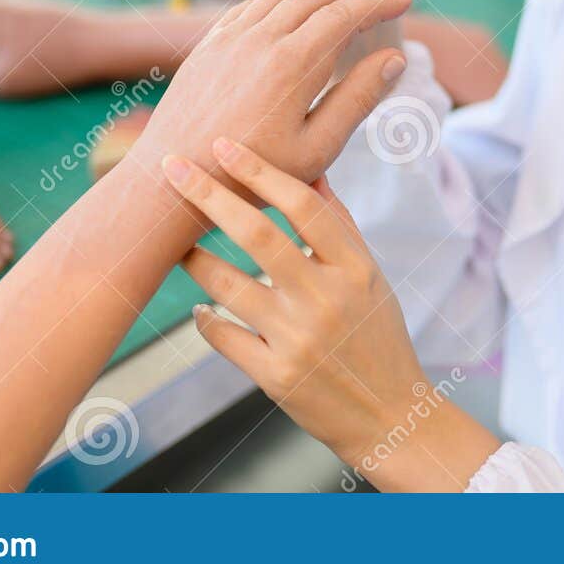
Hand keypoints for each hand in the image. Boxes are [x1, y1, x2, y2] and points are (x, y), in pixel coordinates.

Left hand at [125, 0, 411, 185]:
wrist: (172, 180)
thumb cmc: (249, 177)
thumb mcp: (317, 149)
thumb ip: (358, 98)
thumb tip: (394, 58)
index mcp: (292, 64)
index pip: (345, 15)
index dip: (379, 4)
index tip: (405, 0)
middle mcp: (260, 40)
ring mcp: (229, 39)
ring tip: (344, 1)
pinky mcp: (208, 46)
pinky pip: (250, 7)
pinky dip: (281, 0)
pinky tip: (291, 10)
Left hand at [163, 137, 501, 489]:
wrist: (389, 417)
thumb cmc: (379, 339)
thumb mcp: (372, 278)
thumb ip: (340, 227)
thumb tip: (313, 173)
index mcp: (355, 269)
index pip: (304, 206)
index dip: (262, 172)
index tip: (225, 146)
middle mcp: (327, 299)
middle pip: (259, 236)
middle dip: (210, 197)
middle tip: (174, 169)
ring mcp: (299, 340)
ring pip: (229, 286)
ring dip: (194, 260)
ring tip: (174, 245)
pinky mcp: (276, 377)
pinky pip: (224, 337)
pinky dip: (206, 318)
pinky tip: (201, 307)